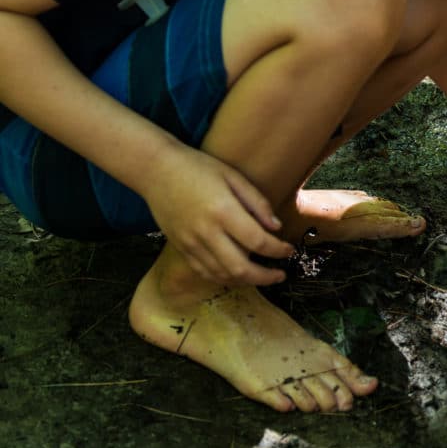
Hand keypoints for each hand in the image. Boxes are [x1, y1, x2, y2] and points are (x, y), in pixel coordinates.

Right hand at [146, 143, 294, 286]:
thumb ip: (257, 202)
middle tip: (280, 275)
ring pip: (223, 275)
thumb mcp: (232, 176)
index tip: (289, 250)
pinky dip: (224, 277)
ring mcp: (191, 243)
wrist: (155, 170)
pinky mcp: (180, 248)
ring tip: (262, 276)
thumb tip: (276, 227)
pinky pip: (204, 272)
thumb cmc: (197, 167)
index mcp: (223, 211)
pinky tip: (237, 274)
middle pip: (241, 268)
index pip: (258, 242)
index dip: (278, 250)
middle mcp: (206, 232)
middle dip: (265, 276)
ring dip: (246, 280)